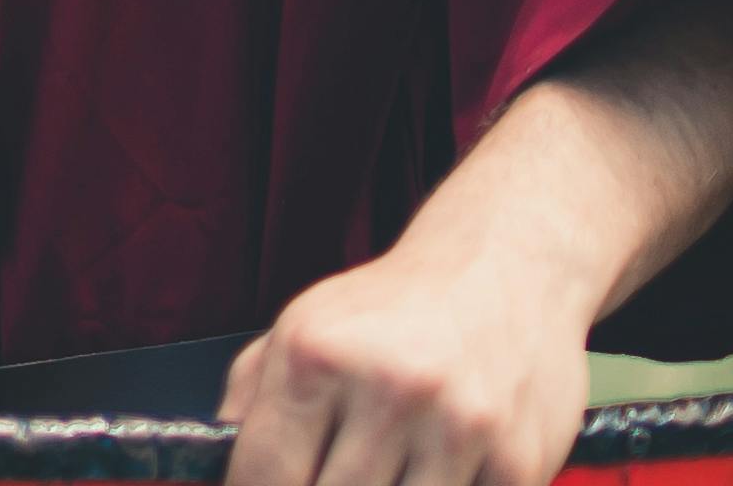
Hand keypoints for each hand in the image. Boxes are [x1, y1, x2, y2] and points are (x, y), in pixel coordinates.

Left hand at [217, 244, 586, 485]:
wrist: (506, 266)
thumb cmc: (393, 310)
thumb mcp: (303, 329)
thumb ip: (250, 401)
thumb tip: (213, 475)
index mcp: (317, 353)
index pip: (266, 474)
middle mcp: (389, 386)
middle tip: (336, 472)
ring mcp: (459, 427)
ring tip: (386, 467)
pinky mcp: (519, 462)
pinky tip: (441, 469)